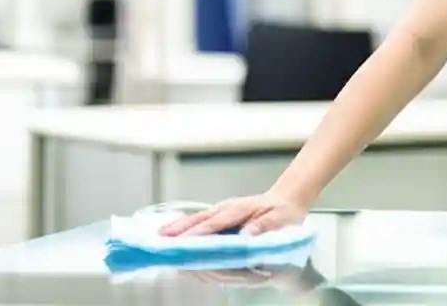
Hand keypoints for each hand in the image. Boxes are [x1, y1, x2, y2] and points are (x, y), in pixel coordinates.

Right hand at [158, 191, 307, 236]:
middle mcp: (224, 209)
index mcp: (238, 209)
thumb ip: (263, 226)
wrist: (285, 200)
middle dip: (179, 233)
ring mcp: (219, 213)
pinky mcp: (218, 218)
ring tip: (161, 242)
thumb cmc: (282, 212)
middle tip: (161, 245)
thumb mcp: (279, 219)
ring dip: (179, 233)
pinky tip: (173, 237)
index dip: (196, 234)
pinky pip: (197, 224)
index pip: (213, 223)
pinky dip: (184, 230)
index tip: (181, 244)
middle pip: (196, 221)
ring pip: (194, 222)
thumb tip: (246, 236)